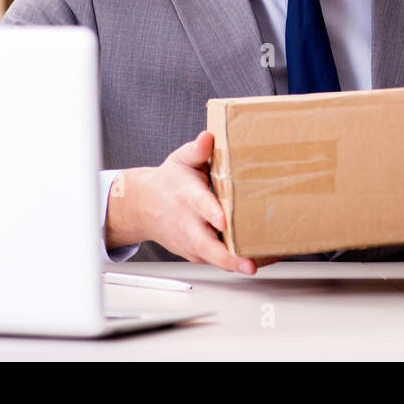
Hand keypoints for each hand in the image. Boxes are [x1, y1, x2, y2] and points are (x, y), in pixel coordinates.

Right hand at [105, 130, 278, 273]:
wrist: (144, 206)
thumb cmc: (169, 182)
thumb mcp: (180, 160)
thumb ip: (197, 150)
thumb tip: (208, 138)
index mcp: (187, 196)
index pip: (199, 204)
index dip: (211, 212)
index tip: (223, 220)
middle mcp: (187, 222)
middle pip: (206, 243)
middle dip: (227, 256)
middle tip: (249, 263)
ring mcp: (190, 241)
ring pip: (211, 258)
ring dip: (234, 264)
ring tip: (259, 265)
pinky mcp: (195, 252)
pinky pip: (215, 260)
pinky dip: (233, 263)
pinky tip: (253, 260)